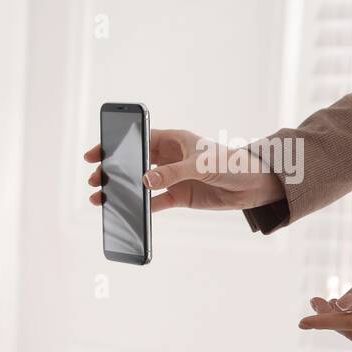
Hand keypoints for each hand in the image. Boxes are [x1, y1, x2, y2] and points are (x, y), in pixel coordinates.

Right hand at [85, 128, 285, 213]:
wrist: (256, 185)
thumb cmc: (232, 164)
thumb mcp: (201, 166)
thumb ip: (172, 173)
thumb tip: (144, 180)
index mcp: (174, 140)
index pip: (139, 140)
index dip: (116, 145)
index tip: (96, 153)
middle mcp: (171, 158)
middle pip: (134, 162)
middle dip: (113, 170)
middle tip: (95, 179)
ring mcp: (174, 177)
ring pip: (140, 184)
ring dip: (122, 190)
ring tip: (102, 198)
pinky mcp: (180, 196)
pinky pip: (155, 202)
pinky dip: (141, 207)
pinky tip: (128, 211)